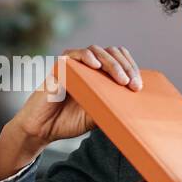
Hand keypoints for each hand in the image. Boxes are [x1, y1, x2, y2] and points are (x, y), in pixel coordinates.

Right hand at [10, 45, 141, 148]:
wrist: (43, 129)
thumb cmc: (69, 121)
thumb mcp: (99, 115)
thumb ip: (113, 106)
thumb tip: (137, 109)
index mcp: (100, 74)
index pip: (120, 60)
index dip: (131, 68)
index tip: (139, 86)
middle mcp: (87, 66)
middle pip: (111, 53)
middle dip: (126, 67)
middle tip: (133, 85)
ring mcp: (73, 65)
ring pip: (96, 51)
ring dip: (111, 63)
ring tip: (121, 80)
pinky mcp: (59, 68)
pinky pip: (72, 55)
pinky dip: (86, 57)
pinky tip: (95, 65)